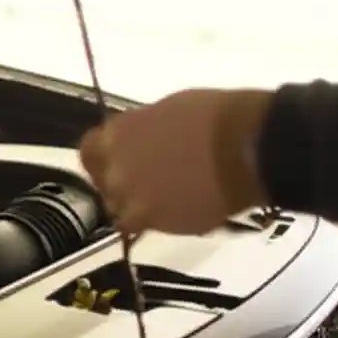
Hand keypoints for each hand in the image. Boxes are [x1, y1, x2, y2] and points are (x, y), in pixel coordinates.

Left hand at [78, 88, 273, 234]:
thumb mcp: (165, 111)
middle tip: (150, 181)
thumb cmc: (214, 117)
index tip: (117, 162)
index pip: (89, 152)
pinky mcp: (156, 224)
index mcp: (116, 135)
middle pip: (106, 184)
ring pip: (122, 210)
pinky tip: (180, 210)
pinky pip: (146, 226)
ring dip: (138, 205)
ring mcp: (133, 200)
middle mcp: (115, 170)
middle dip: (123, 183)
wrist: (248, 147)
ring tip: (168, 198)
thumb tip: (139, 144)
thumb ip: (141, 132)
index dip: (103, 159)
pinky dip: (158, 221)